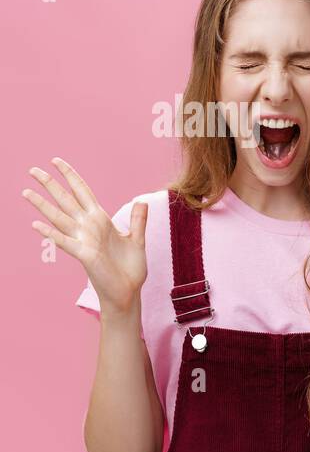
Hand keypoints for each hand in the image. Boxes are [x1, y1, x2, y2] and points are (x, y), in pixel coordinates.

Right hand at [22, 158, 147, 314]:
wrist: (128, 290)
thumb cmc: (130, 267)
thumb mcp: (137, 240)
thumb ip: (138, 220)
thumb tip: (142, 200)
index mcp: (101, 220)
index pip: (83, 193)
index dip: (71, 177)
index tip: (56, 161)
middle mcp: (89, 227)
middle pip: (66, 200)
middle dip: (51, 184)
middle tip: (32, 169)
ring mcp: (84, 240)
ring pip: (60, 218)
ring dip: (43, 205)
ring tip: (26, 192)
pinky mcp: (84, 255)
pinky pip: (65, 241)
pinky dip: (52, 234)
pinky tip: (37, 225)